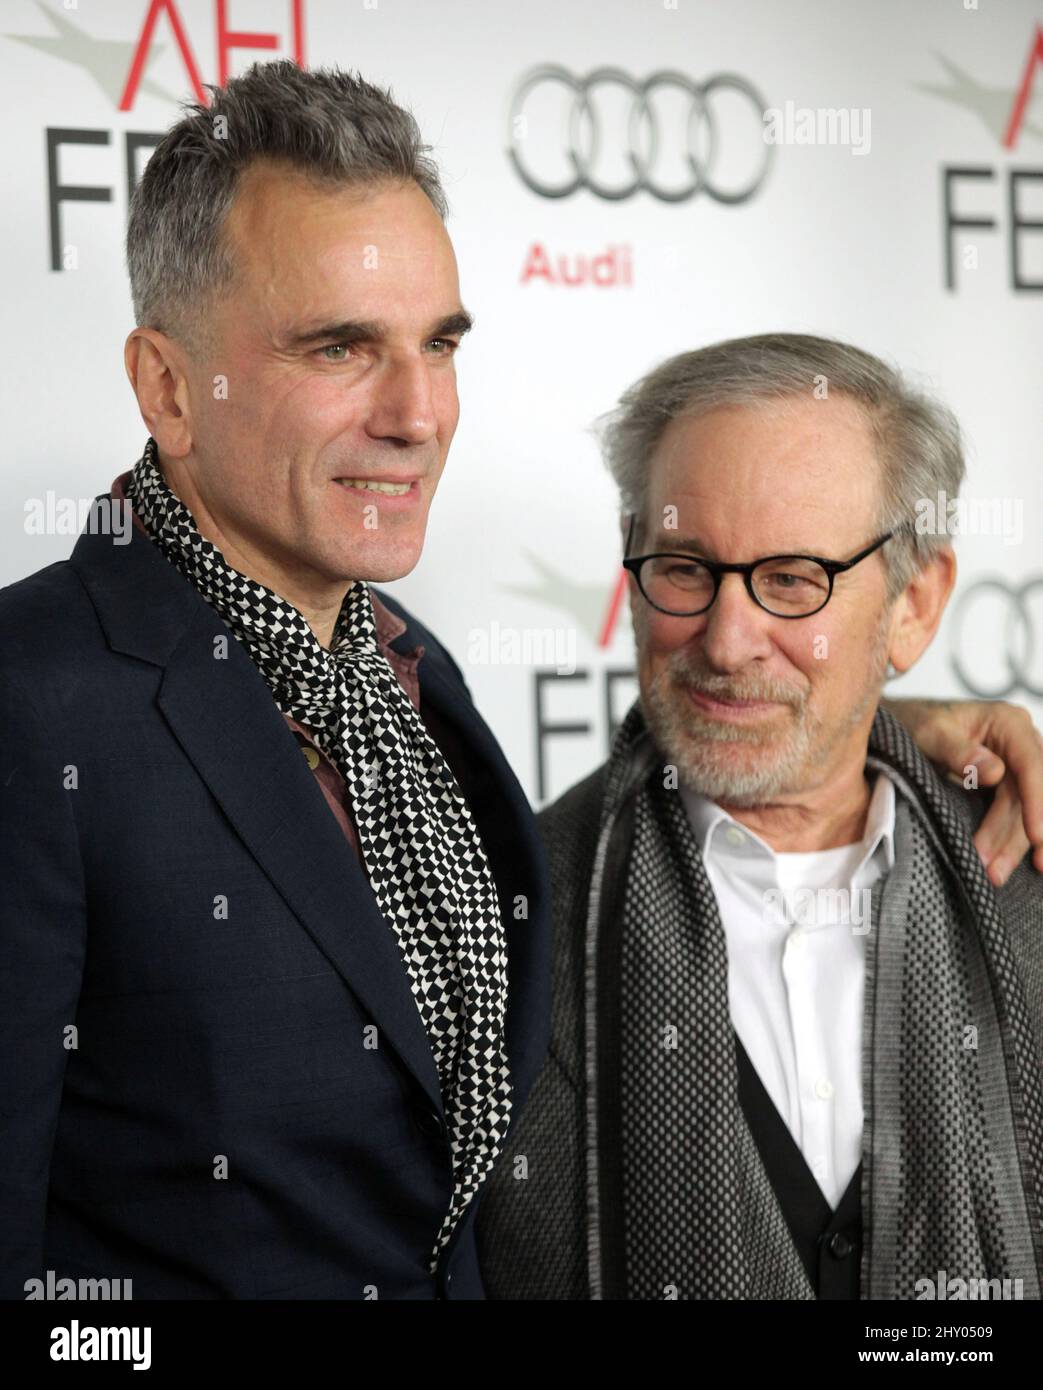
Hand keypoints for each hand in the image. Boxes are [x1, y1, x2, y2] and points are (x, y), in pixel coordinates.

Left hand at [883, 698, 1042, 885]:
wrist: (901, 727)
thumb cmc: (914, 723)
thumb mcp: (928, 733)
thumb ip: (956, 750)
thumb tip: (995, 772)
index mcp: (1008, 723)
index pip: (1032, 765)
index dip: (1038, 802)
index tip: (1036, 836)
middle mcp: (1020, 744)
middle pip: (1029, 796)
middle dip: (1014, 836)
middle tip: (994, 869)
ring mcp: (1015, 767)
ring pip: (1023, 812)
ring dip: (1011, 846)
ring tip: (993, 875)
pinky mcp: (1007, 787)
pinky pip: (1015, 817)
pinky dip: (1009, 841)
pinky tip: (1009, 865)